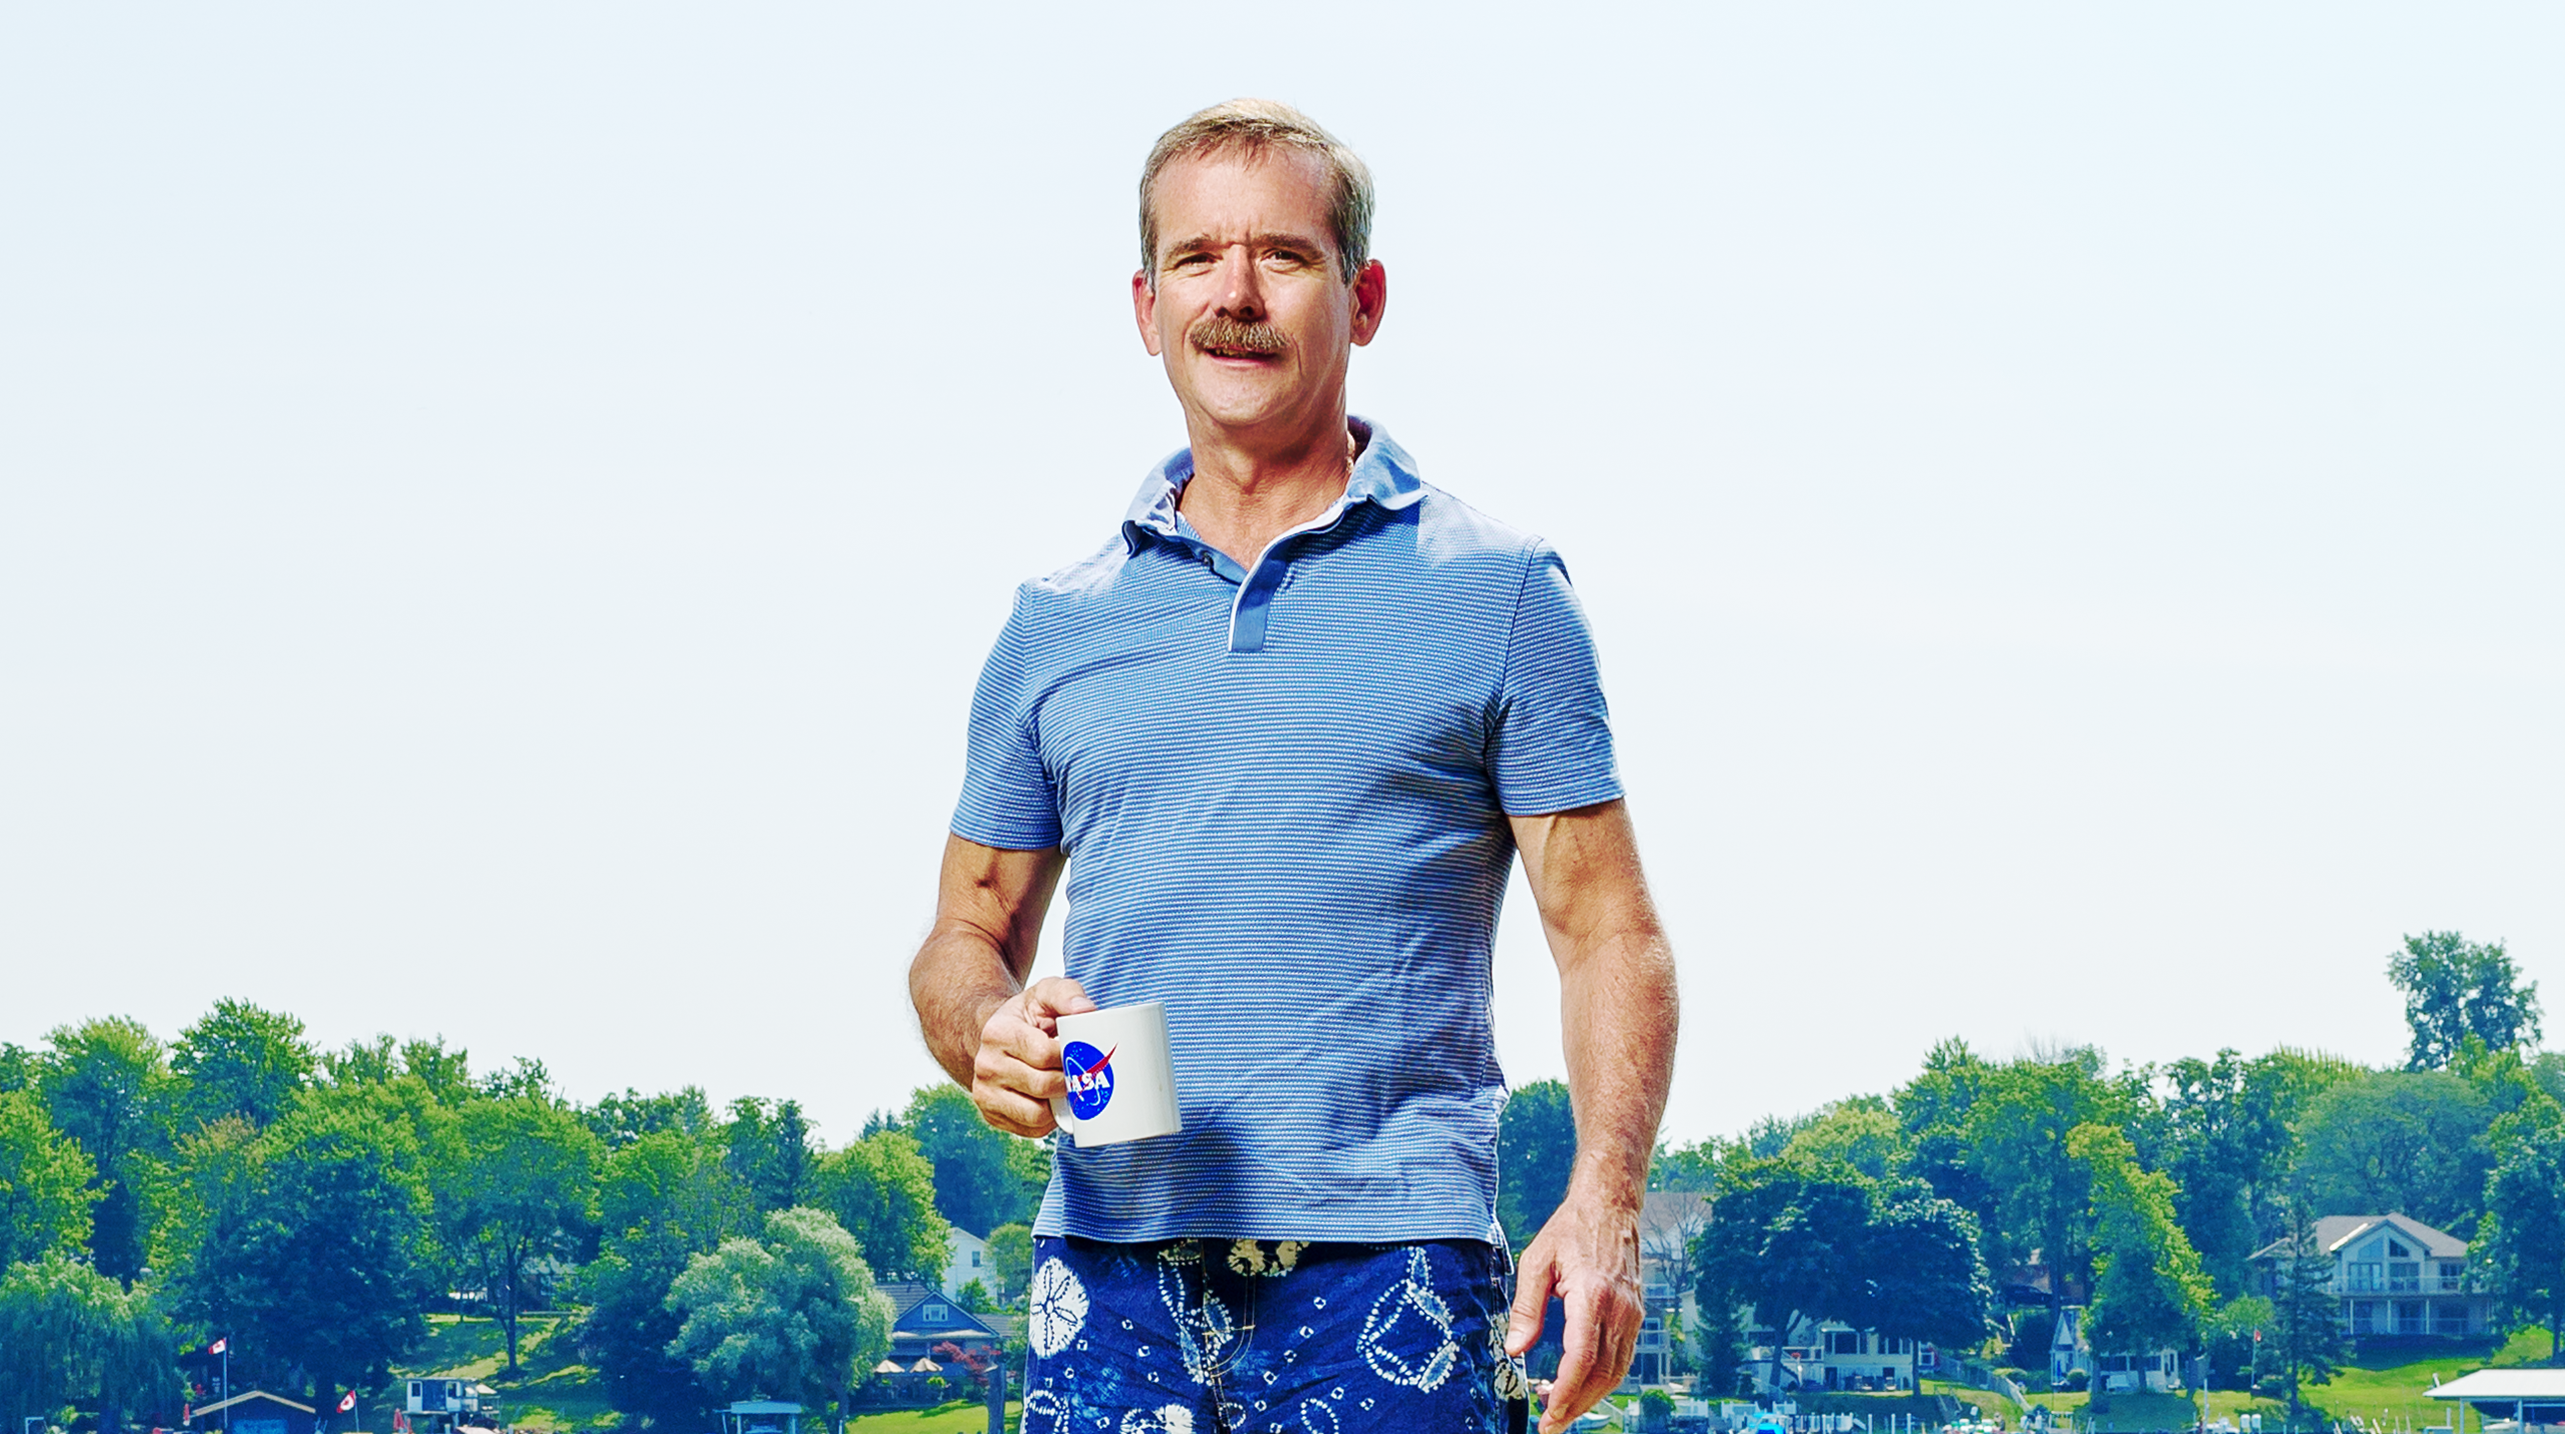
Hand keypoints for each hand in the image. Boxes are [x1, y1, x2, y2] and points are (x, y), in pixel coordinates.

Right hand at [969, 976, 1095, 1135]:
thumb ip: (1067, 994)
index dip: (1069, 1056)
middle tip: (1080, 1072)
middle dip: (1069, 1082)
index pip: (1044, 1054)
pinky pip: (1031, 1130)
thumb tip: (1086, 1011)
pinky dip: (1048, 1120)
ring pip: (1037, 1115)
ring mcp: (985, 1093)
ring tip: (1065, 1087)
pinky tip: (1051, 1101)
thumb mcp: (1045, 994)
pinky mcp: (990, 1116)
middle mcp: (985, 1065)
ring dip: (1058, 1104)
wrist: (997, 1039)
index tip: (1079, 1052)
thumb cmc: (1028, 1017)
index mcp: (998, 1033)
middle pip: (1042, 1086)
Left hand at [1506, 1185, 1643, 1433]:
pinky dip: (1603, 1379)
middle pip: (1602, 1374)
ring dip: (1590, 1397)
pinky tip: (1581, 1385)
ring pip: (1616, 1371)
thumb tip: (1515, 1349)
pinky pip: (1623, 1357)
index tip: (1547, 1412)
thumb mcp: (1537, 1261)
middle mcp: (1619, 1309)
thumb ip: (1526, 1307)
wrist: (1611, 1205)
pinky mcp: (1636, 1314)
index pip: (1581, 1358)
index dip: (1565, 1391)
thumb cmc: (1570, 1229)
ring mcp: (1632, 1313)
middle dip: (1575, 1405)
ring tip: (1560, 1410)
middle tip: (1550, 1424)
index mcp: (1592, 1295)